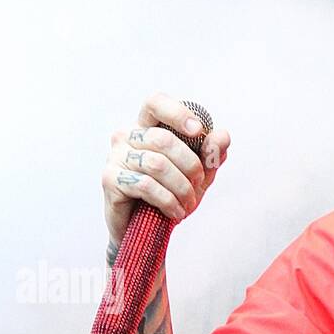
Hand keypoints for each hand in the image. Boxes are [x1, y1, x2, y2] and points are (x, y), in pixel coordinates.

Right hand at [102, 91, 230, 244]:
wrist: (144, 230)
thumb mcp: (197, 176)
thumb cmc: (169, 196)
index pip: (155, 103)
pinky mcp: (110, 179)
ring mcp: (116, 157)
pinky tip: (175, 212)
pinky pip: (146, 185)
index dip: (177, 113)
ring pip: (157, 164)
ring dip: (181, 188)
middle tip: (197, 187)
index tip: (198, 130)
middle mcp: (127, 136)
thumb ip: (210, 155)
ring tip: (187, 204)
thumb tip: (223, 135)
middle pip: (164, 139)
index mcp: (147, 127)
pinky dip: (168, 201)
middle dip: (191, 166)